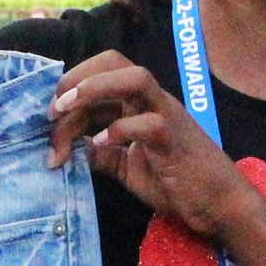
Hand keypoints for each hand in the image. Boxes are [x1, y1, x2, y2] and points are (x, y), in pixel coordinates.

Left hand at [46, 51, 256, 239]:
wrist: (217, 204)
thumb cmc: (176, 182)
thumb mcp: (126, 167)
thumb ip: (100, 153)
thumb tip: (68, 148)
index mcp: (139, 104)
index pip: (102, 75)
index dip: (71, 86)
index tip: (48, 114)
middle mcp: (152, 101)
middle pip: (115, 61)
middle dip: (76, 78)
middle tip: (50, 110)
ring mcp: (167, 116)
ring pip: (135, 78)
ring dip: (94, 88)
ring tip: (65, 110)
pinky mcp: (175, 140)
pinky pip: (149, 123)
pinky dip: (119, 130)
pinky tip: (98, 146)